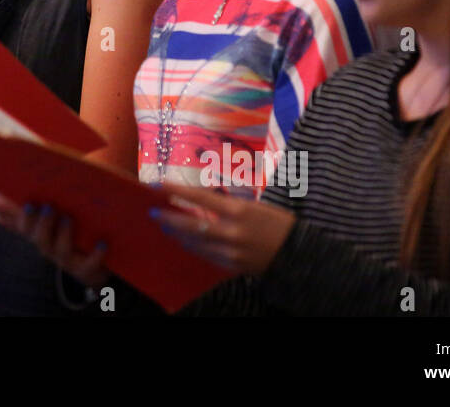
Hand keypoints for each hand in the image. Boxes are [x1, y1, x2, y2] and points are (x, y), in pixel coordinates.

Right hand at [0, 177, 108, 287]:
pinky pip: (87, 263)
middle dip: (27, 218)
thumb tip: (24, 141)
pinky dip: (95, 253)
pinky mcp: (84, 269)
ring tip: (65, 217)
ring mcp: (61, 256)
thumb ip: (44, 178)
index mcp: (29, 222)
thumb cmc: (75, 223)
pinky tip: (103, 242)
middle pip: (26, 230)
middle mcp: (40, 239)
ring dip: (59, 232)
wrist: (97, 264)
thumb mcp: (58, 198)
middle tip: (32, 204)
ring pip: (54, 246)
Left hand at [148, 182, 295, 274]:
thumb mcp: (255, 206)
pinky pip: (206, 255)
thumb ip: (228, 204)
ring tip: (165, 226)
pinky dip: (194, 247)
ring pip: (195, 242)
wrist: (296, 253)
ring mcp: (230, 251)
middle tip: (153, 212)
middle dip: (169, 218)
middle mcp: (231, 231)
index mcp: (238, 210)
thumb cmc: (277, 223)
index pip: (199, 198)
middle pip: (190, 224)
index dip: (176, 190)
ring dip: (178, 234)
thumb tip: (203, 200)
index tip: (158, 184)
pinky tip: (185, 241)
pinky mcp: (231, 265)